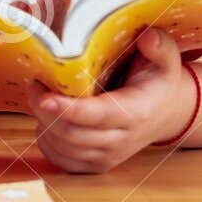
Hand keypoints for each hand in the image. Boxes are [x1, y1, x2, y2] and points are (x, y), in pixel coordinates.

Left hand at [25, 29, 196, 173]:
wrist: (166, 113)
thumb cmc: (160, 81)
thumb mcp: (167, 61)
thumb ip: (160, 46)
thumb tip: (146, 37)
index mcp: (136, 113)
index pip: (99, 116)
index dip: (70, 109)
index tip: (46, 97)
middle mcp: (122, 140)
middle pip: (73, 134)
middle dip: (45, 110)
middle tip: (34, 83)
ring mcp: (108, 157)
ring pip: (64, 148)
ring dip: (44, 123)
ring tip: (38, 95)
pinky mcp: (97, 165)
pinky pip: (62, 161)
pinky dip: (47, 142)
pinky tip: (45, 120)